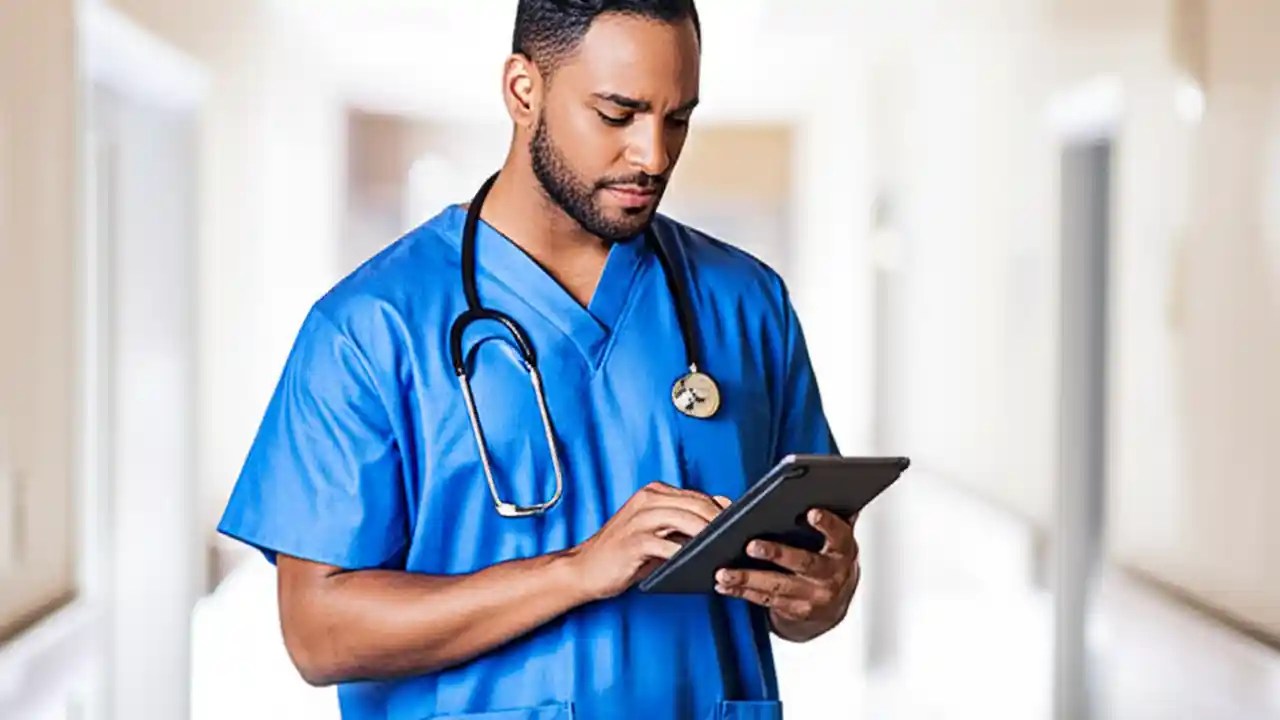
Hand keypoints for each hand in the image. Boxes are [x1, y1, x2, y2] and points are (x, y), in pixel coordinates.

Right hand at [567, 482, 731, 601]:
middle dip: (721, 521)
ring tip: (724, 550)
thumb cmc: (625, 553)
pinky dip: (685, 554)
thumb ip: (685, 523)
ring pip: (684, 519)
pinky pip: (666, 545)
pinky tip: (697, 564)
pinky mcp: (633, 541)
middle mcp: (647, 500)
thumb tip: (723, 516)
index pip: (698, 496)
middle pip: (696, 504)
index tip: (742, 525)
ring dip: (707, 535)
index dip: (722, 511)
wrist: (584, 569)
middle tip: (739, 540)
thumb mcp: (658, 533)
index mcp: (655, 493)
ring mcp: (639, 519)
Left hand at [714, 508, 860, 638]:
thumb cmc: (827, 557)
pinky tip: (724, 584)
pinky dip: (742, 592)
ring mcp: (814, 596)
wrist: (833, 603)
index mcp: (843, 549)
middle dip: (777, 554)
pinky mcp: (796, 611)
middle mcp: (832, 575)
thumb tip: (813, 485)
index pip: (839, 534)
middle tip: (751, 545)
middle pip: (804, 563)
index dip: (827, 524)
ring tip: (724, 571)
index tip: (811, 512)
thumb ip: (828, 513)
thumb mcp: (834, 537)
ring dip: (748, 578)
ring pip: (778, 586)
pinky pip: (766, 600)